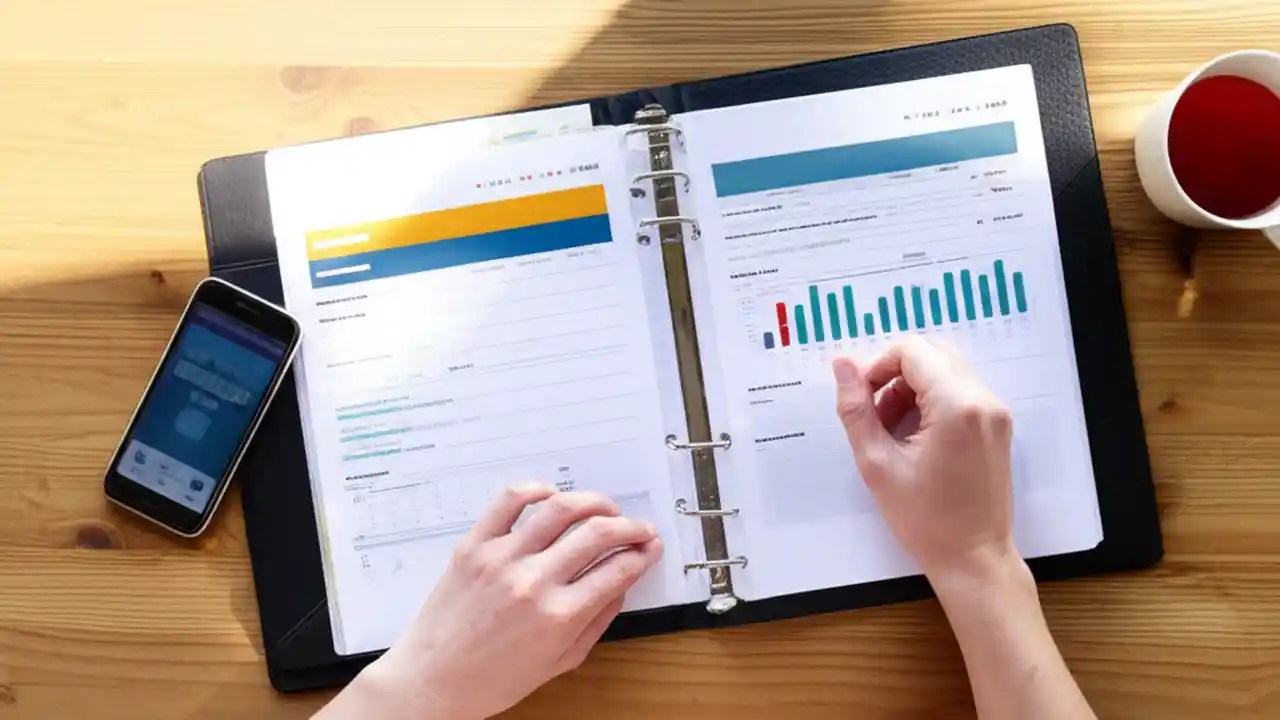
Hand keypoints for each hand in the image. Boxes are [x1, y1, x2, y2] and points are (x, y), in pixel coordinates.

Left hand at [317, 485, 662, 719]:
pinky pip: (509, 500)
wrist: (433, 680)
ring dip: (594, 502)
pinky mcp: (475, 545)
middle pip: (599, 533)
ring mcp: (502, 558)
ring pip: (561, 508)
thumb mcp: (560, 662)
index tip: (649, 548)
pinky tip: (551, 496)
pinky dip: (536, 489)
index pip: (618, 569)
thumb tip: (621, 584)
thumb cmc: (492, 680)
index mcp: (559, 617)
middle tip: (637, 529)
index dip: (643, 554)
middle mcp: (533, 582)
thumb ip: (597, 621)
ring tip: (603, 509)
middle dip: (631, 527)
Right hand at [832, 336, 1014, 584]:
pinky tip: (914, 436)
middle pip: (931, 354)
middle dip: (895, 375)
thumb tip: (842, 364)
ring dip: (912, 388)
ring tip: (891, 430)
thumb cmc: (925, 519)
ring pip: (945, 371)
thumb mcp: (876, 462)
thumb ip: (856, 408)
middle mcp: (983, 400)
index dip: (878, 366)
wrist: (973, 557)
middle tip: (875, 413)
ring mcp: (995, 412)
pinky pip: (960, 391)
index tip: (862, 398)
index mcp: (957, 405)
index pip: (912, 351)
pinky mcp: (997, 425)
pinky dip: (932, 401)